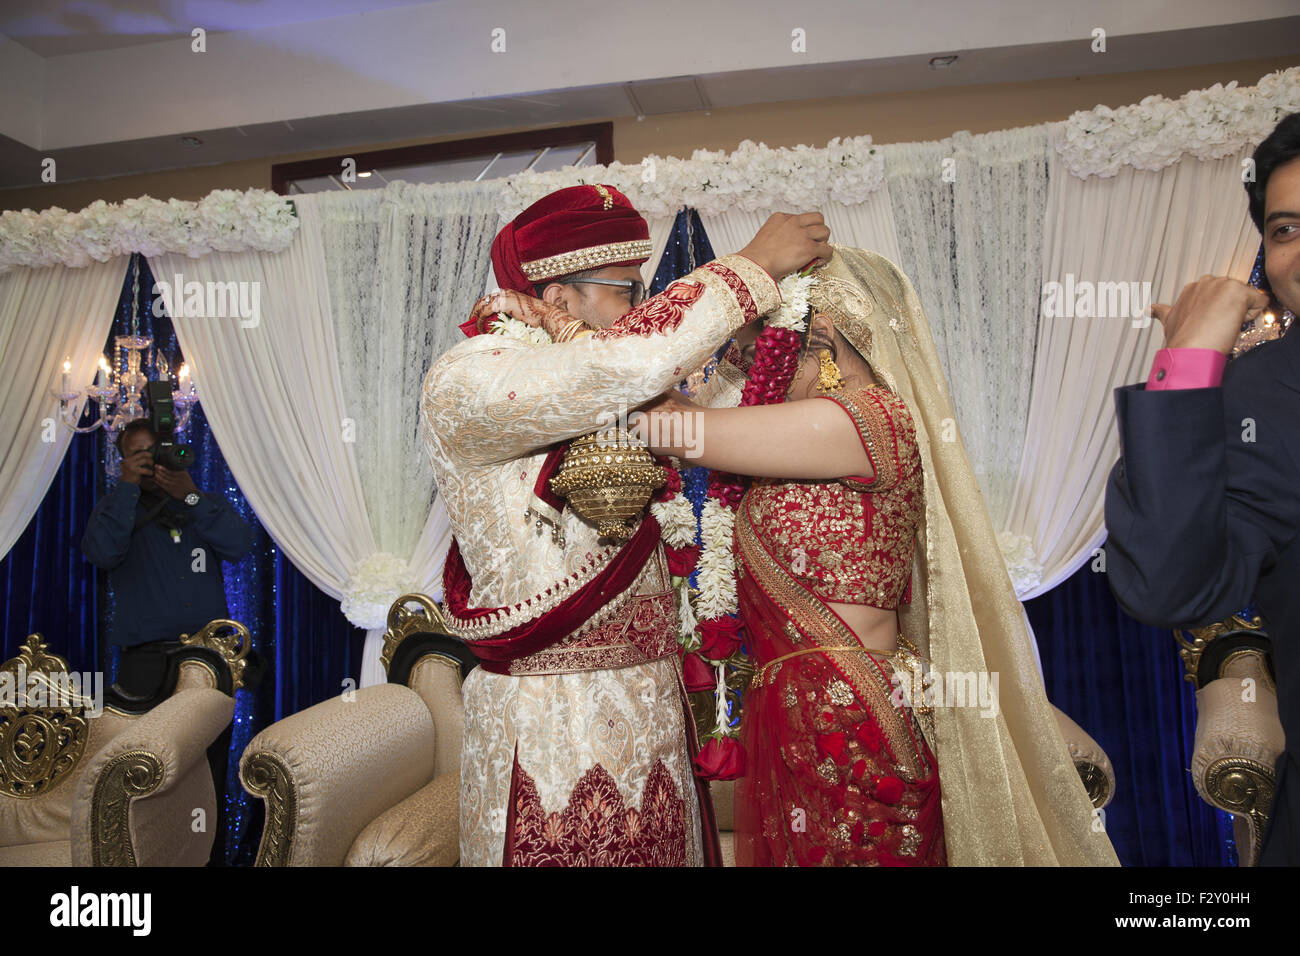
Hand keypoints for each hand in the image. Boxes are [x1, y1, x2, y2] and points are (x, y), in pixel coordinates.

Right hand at [119, 448, 153, 484]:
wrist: (126, 483)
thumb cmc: (130, 474)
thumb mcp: (130, 465)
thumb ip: (134, 460)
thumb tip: (144, 453)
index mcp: (128, 458)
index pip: (134, 449)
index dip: (140, 447)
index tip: (146, 447)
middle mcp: (128, 460)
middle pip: (142, 454)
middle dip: (149, 455)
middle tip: (152, 457)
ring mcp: (131, 465)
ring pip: (145, 460)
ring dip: (151, 462)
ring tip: (152, 465)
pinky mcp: (135, 471)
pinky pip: (146, 470)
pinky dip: (150, 471)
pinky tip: (151, 473)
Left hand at [152, 465, 197, 500]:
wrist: (191, 494)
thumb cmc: (188, 484)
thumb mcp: (186, 475)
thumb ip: (181, 469)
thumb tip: (177, 462)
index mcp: (181, 475)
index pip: (169, 471)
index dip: (162, 468)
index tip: (157, 465)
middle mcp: (177, 479)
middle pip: (166, 475)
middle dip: (159, 471)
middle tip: (154, 467)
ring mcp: (174, 485)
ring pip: (164, 480)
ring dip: (158, 476)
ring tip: (153, 472)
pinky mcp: (171, 490)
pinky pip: (163, 486)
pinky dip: (158, 483)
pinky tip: (154, 480)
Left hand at [469, 290, 579, 339]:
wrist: (544, 314)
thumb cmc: (536, 317)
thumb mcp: (519, 314)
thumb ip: (507, 315)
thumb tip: (496, 324)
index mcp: (508, 293)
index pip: (490, 298)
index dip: (482, 308)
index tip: (478, 317)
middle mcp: (503, 292)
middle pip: (483, 300)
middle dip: (475, 311)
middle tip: (472, 321)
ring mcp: (502, 296)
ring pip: (481, 305)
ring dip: (476, 317)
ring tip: (474, 327)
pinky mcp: (501, 304)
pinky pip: (484, 312)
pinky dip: (480, 321)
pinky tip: (480, 329)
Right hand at [738, 212, 832, 279]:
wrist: (756, 264)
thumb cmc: (757, 256)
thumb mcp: (766, 235)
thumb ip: (780, 233)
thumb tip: (788, 243)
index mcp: (782, 217)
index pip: (803, 217)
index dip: (806, 228)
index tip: (803, 238)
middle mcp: (794, 222)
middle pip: (818, 219)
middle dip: (818, 231)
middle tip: (813, 242)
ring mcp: (803, 234)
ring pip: (825, 232)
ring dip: (823, 242)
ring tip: (817, 252)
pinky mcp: (809, 248)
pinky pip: (827, 249)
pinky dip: (825, 256)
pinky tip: (818, 262)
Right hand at [1151, 276, 1271, 354]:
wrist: (1190, 350)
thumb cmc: (1181, 341)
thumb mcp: (1169, 322)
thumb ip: (1163, 312)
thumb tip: (1148, 309)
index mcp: (1192, 289)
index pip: (1218, 295)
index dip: (1218, 312)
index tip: (1211, 325)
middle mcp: (1206, 282)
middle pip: (1234, 294)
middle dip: (1231, 310)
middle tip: (1216, 327)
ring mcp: (1222, 285)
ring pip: (1247, 298)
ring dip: (1240, 314)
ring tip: (1222, 327)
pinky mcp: (1238, 291)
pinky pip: (1259, 302)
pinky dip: (1252, 316)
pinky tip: (1234, 325)